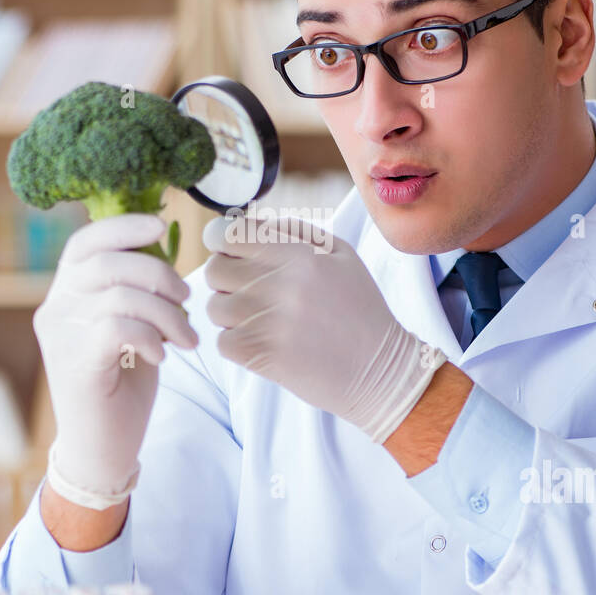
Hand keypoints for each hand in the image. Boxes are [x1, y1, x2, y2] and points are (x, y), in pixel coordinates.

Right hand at [33, 213, 197, 508]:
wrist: (104, 449)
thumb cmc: (123, 386)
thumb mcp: (133, 327)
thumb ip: (137, 291)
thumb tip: (164, 248)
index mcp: (66, 295)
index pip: (85, 242)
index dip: (123, 227)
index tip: (160, 227)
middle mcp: (55, 309)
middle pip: (107, 262)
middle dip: (159, 274)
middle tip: (186, 301)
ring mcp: (61, 336)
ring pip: (119, 295)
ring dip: (166, 313)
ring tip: (185, 338)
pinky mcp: (76, 363)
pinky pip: (118, 327)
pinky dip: (150, 336)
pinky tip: (161, 356)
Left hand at [201, 214, 445, 443]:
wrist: (380, 370)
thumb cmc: (359, 308)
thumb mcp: (341, 255)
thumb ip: (294, 231)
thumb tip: (248, 223)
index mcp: (299, 256)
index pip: (232, 235)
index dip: (222, 240)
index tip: (226, 249)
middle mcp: (280, 285)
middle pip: (215, 270)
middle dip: (225, 277)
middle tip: (246, 287)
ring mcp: (268, 323)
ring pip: (215, 307)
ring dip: (230, 312)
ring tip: (260, 318)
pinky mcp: (261, 356)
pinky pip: (222, 341)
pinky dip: (237, 343)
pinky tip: (265, 342)